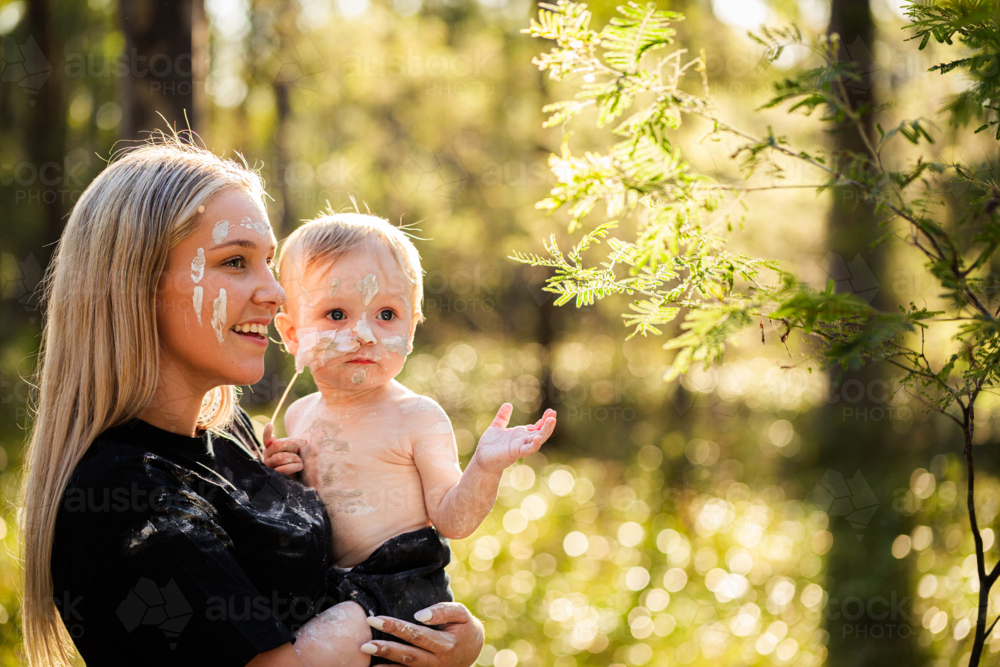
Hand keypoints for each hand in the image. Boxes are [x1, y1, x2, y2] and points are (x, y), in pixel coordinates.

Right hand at [262, 422, 304, 475]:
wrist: (296, 477)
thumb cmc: (295, 460)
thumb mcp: (292, 450)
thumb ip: (287, 444)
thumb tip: (272, 438)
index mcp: (270, 447)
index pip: (266, 439)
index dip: (267, 432)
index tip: (270, 424)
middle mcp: (267, 456)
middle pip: (277, 445)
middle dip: (293, 442)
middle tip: (305, 442)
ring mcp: (269, 466)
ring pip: (280, 457)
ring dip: (294, 457)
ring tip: (300, 460)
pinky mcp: (274, 475)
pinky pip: (283, 469)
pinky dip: (294, 466)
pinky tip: (300, 465)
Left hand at [360, 602, 484, 666]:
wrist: (474, 650)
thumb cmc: (464, 627)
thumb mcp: (461, 614)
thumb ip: (442, 611)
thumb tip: (419, 615)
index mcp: (446, 644)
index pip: (416, 634)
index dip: (395, 627)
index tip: (375, 619)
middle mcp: (438, 661)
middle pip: (408, 655)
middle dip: (385, 648)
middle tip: (364, 643)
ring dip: (385, 662)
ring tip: (366, 654)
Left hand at [472, 404, 555, 473]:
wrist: (482, 458)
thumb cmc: (490, 445)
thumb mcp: (496, 427)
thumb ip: (502, 417)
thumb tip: (508, 404)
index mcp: (520, 434)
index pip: (536, 426)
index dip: (544, 419)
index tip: (550, 410)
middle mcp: (523, 440)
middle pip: (540, 432)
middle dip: (548, 423)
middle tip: (554, 413)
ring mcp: (521, 446)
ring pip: (538, 439)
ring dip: (546, 431)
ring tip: (552, 420)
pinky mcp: (516, 453)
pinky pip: (528, 450)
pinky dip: (534, 444)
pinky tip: (538, 438)